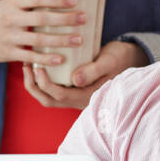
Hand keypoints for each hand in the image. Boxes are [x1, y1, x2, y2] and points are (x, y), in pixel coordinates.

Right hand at [0, 0, 85, 65]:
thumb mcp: (6, 3)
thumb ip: (26, 2)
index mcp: (13, 2)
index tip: (75, 0)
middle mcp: (11, 18)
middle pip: (43, 19)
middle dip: (66, 19)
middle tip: (84, 19)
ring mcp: (9, 37)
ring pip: (39, 39)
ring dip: (62, 40)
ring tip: (79, 40)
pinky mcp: (7, 53)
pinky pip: (30, 56)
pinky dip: (46, 58)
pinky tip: (61, 59)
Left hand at [22, 39, 147, 109]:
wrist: (132, 59)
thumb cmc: (121, 59)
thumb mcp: (108, 61)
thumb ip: (93, 71)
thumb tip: (75, 80)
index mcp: (88, 97)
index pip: (59, 95)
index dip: (44, 83)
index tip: (37, 65)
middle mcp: (79, 101)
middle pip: (48, 100)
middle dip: (33, 84)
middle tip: (27, 65)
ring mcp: (76, 97)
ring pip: (48, 98)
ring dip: (35, 84)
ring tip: (29, 65)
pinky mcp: (74, 90)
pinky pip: (54, 90)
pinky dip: (43, 81)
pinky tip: (40, 65)